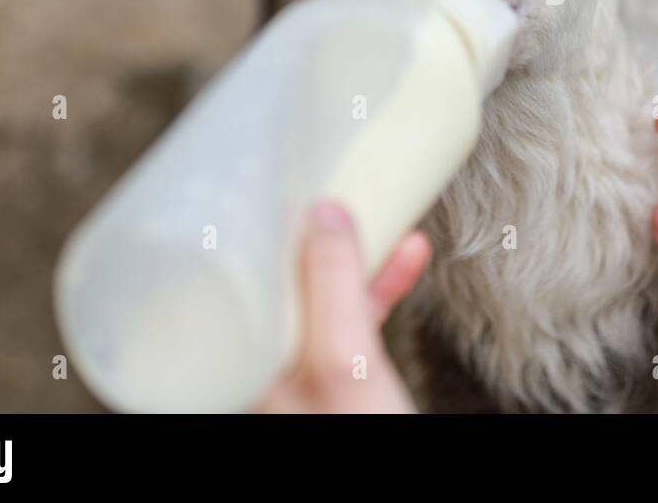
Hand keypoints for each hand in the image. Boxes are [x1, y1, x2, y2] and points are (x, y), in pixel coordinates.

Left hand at [254, 202, 429, 412]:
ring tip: (392, 219)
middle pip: (292, 274)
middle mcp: (269, 358)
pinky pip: (354, 314)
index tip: (303, 185)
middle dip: (328, 232)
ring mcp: (302, 365)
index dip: (278, 225)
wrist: (403, 488)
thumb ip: (333, 286)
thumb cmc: (358, 433)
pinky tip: (405, 259)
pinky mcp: (336, 372)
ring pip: (328, 290)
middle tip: (347, 189)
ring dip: (364, 254)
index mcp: (251, 356)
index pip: (255, 271)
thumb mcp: (346, 358)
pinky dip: (381, 285)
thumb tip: (326, 215)